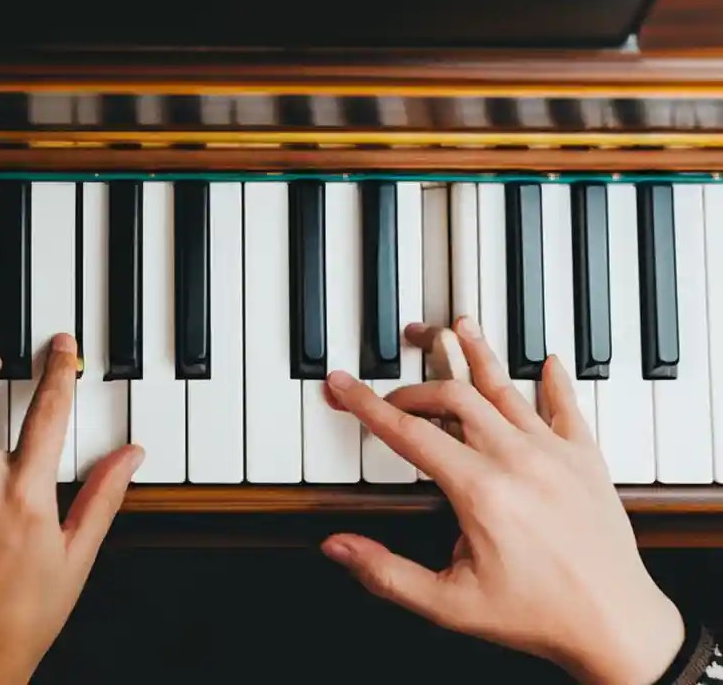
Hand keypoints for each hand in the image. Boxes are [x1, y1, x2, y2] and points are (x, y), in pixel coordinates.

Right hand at [320, 318, 683, 684]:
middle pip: (454, 397)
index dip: (366, 404)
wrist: (616, 626)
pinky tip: (546, 362)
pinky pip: (567, 406)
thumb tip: (338, 547)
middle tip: (389, 393)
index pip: (408, 432)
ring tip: (457, 328)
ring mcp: (556, 455)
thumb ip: (386, 573)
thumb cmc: (538, 616)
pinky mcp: (587, 460)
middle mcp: (518, 460)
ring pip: (507, 388)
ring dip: (476, 356)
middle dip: (412, 388)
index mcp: (480, 490)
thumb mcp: (448, 604)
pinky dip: (553, 381)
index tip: (342, 385)